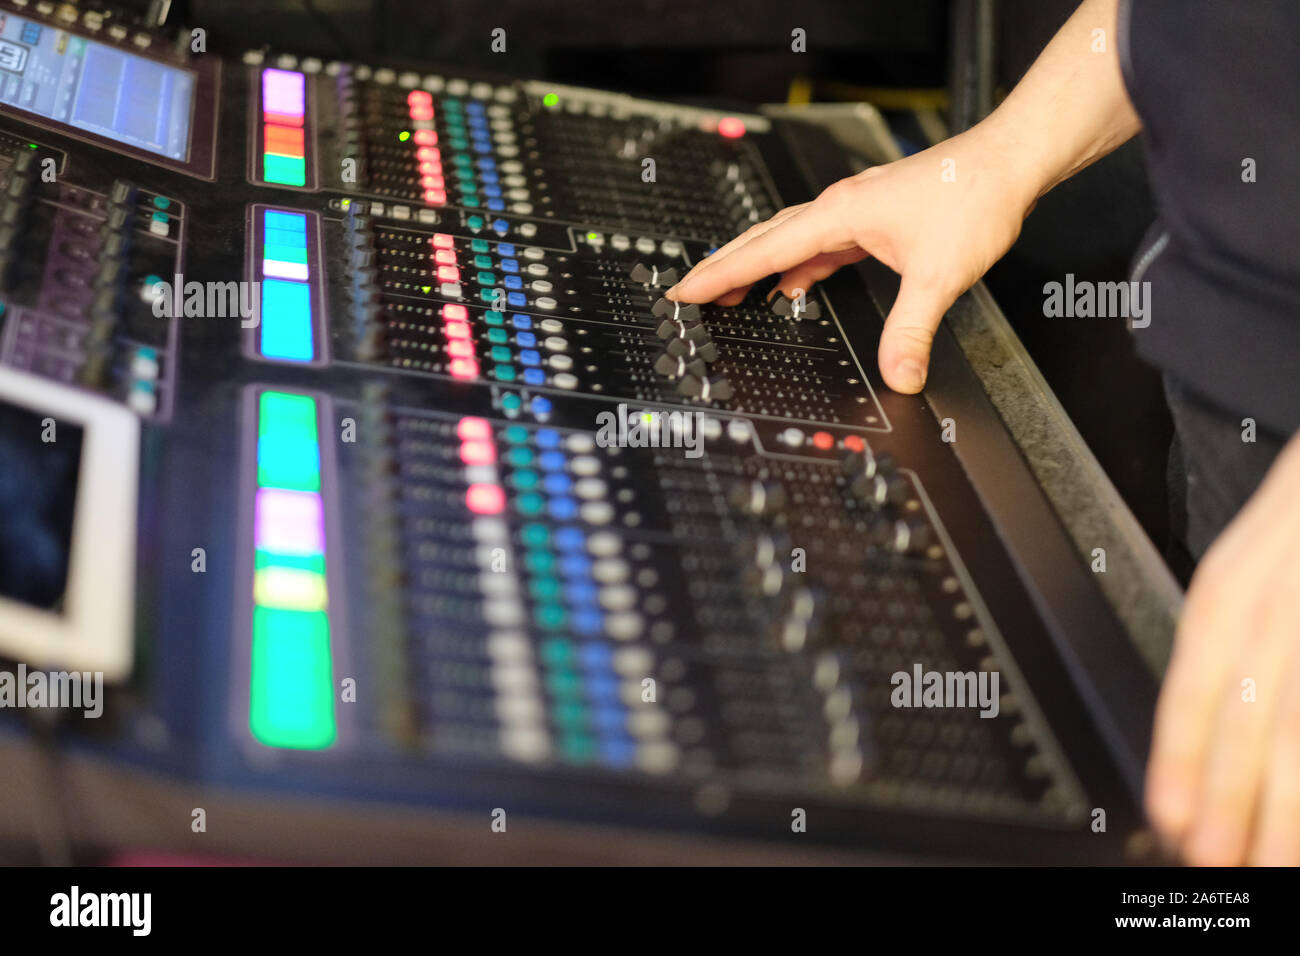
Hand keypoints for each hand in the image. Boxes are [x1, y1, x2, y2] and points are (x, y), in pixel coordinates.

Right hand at [666, 129, 1038, 392]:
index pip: (763, 250)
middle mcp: (840, 208)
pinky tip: (797, 286)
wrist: (1009, 162)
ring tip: (735, 296)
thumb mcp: (939, 275)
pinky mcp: (874, 219)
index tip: (686, 290)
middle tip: (693, 294)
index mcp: (839, 214)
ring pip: (790, 241)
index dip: (720, 274)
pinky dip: (799, 268)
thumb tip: (900, 376)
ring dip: (761, 268)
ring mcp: (856, 212)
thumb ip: (912, 331)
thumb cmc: (974, 197)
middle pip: (765, 240)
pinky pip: (819, 246)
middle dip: (726, 269)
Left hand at [1146, 432, 1299, 863]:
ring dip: (1293, 807)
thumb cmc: (1291, 538)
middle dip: (1236, 803)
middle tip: (1221, 866)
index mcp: (1230, 596)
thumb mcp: (1238, 579)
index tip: (1171, 819)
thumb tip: (1188, 746)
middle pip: (1253, 722)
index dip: (1180, 762)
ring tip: (1277, 865)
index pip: (1194, 689)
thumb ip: (1219, 655)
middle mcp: (1281, 609)